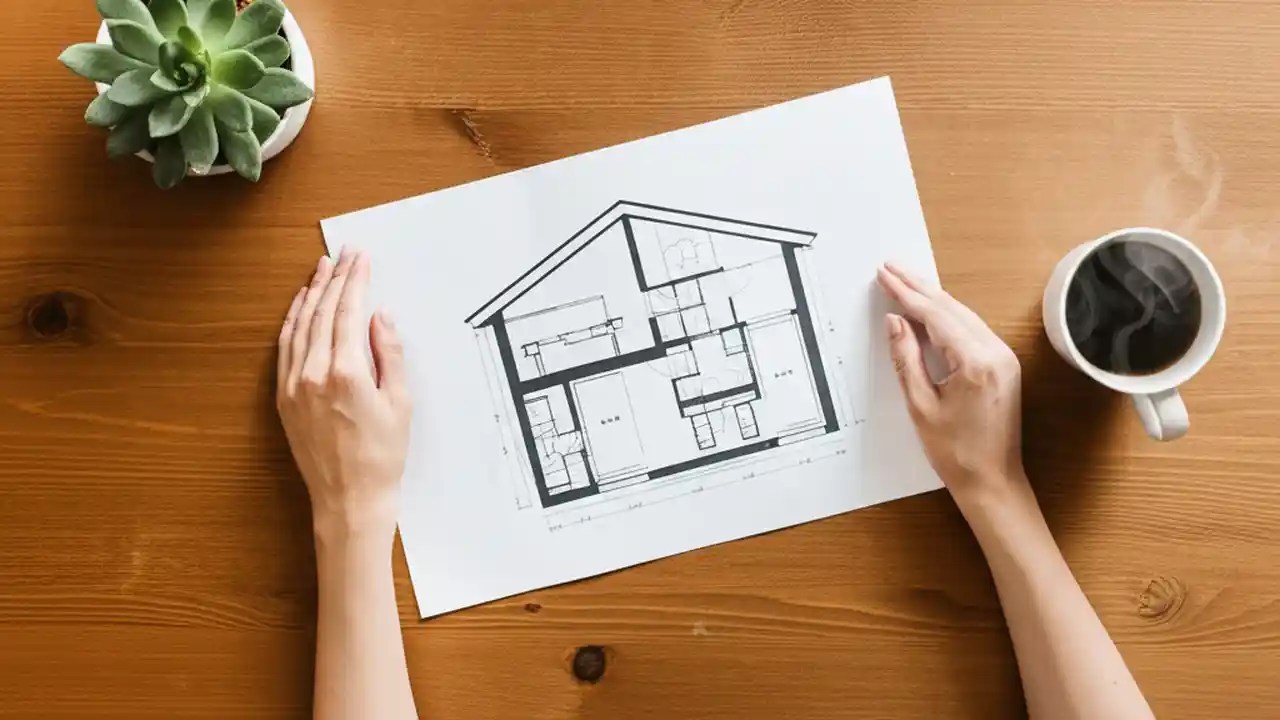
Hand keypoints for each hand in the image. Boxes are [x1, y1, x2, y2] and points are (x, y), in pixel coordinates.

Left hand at [277, 250, 411, 539]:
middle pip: (323, 312)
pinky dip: (293, 322)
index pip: (349, 311)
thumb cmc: (382, 457)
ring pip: (299, 325)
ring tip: (321, 269)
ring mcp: (294, 385)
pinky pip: (285, 348)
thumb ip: (390, 355)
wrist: (349, 499)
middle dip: (335, 278)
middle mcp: (314, 373)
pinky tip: (301, 307)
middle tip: (344, 254)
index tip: (360, 258)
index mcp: (347, 372)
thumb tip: (380, 318)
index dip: (355, 281)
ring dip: (311, 294)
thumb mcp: (400, 403)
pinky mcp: (284, 398)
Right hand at [876, 263, 1024, 507]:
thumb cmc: (956, 452)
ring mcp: (1003, 357)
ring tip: (906, 282)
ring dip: (933, 298)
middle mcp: (995, 353)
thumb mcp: (920, 405)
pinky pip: (972, 329)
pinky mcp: (1003, 365)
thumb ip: (906, 358)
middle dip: (919, 287)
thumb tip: (894, 322)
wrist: (992, 481)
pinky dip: (948, 316)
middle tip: (891, 269)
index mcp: (976, 362)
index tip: (885, 276)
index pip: (935, 316)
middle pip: (952, 308)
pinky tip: (930, 310)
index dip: (906, 294)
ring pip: (963, 315)